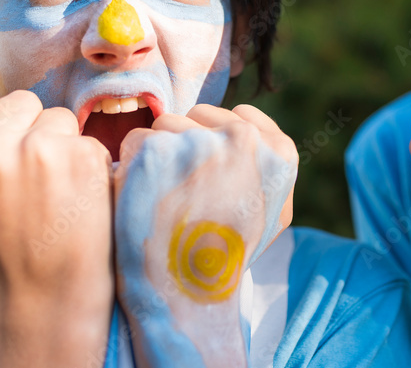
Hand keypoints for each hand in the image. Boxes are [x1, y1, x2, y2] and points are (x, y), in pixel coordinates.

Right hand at [0, 72, 113, 367]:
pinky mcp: (83, 157)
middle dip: (27, 128)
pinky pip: (85, 137)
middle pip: (19, 99)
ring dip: (59, 143)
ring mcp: (40, 151)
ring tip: (51, 188)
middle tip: (26, 178)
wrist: (49, 290)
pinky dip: (86, 161)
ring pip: (56, 115)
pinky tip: (75, 195)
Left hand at [113, 104, 297, 366]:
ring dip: (158, 154)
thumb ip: (270, 165)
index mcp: (279, 150)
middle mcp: (244, 138)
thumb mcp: (276, 212)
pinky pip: (134, 141)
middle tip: (185, 194)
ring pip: (165, 125)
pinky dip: (130, 167)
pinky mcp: (156, 150)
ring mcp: (199, 141)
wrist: (189, 293)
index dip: (216, 147)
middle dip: (186, 145)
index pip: (238, 117)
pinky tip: (142, 199)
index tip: (210, 182)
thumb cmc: (230, 255)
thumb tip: (252, 130)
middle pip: (198, 116)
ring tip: (165, 198)